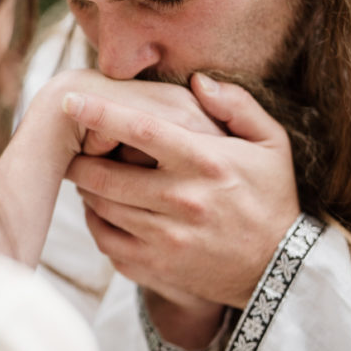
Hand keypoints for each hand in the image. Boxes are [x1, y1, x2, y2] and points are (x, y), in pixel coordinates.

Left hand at [62, 73, 300, 310]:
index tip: (70, 101)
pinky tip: (102, 212)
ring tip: (87, 177)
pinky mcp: (157, 267)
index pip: (140, 130)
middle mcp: (182, 200)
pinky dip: (96, 224)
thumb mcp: (272, 143)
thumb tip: (197, 81)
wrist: (280, 269)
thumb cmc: (273, 196)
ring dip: (86, 190)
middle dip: (79, 160)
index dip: (99, 113)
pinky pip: (107, 242)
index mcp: (206, 161)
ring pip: (102, 209)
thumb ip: (237, 105)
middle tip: (72, 148)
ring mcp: (166, 237)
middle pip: (107, 174)